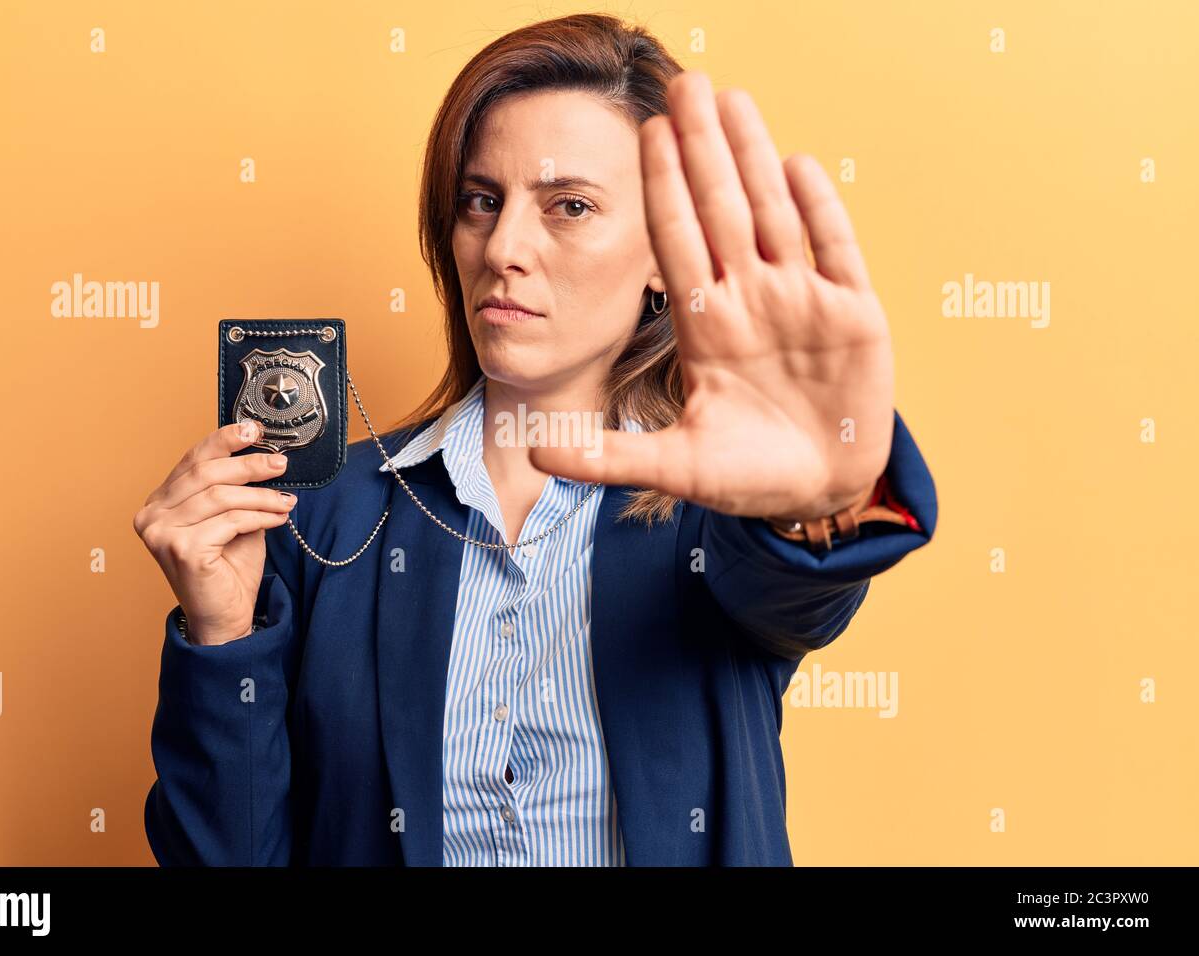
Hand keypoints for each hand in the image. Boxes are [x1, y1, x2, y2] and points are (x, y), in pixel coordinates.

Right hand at [133, 421, 296, 644]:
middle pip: (205, 474)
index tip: (253, 430)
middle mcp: (152, 516)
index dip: (223, 441)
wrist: (225, 618)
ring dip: (260, 495)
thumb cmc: (227, 570)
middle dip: (248, 465)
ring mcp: (162, 534)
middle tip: (279, 464)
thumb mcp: (234, 519)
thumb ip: (238, 490)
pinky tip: (278, 517)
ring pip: (220, 496)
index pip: (192, 461)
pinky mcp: (183, 550)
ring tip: (285, 500)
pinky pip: (229, 520)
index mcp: (160, 504)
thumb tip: (265, 456)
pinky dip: (259, 516)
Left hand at [529, 70, 893, 522]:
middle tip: (686, 83)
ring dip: (754, 158)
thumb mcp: (674, 467)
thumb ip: (608, 456)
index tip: (645, 132)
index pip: (678, 242)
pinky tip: (797, 164)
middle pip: (722, 210)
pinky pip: (836, 251)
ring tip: (734, 100)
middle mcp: (751, 300)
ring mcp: (803, 302)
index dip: (663, 188)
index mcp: (707, 325)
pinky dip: (820, 210)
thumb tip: (532, 453)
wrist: (820, 494)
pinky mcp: (854, 315)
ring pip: (776, 214)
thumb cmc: (747, 476)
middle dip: (704, 148)